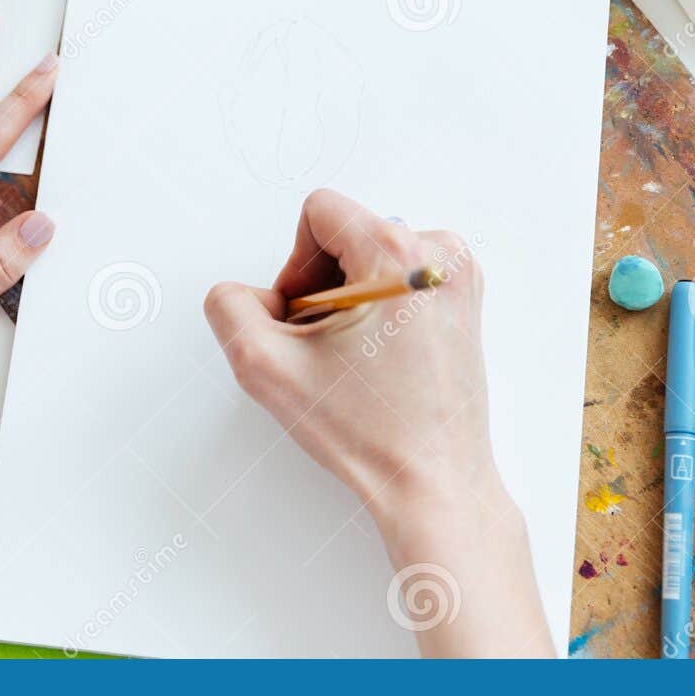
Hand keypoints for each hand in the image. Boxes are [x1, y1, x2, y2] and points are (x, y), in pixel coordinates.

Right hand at [202, 189, 551, 656]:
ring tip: (355, 355)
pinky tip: (378, 356)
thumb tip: (246, 294)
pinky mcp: (465, 300)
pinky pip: (402, 275)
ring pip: (373, 254)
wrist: (433, 482)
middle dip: (322, 284)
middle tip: (326, 346)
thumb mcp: (265, 368)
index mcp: (399, 255)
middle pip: (348, 232)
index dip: (295, 266)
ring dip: (349, 296)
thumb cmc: (370, 433)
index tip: (305, 319)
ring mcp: (459, 277)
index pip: (320, 213)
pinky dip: (379, 306)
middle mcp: (440, 255)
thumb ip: (229, 309)